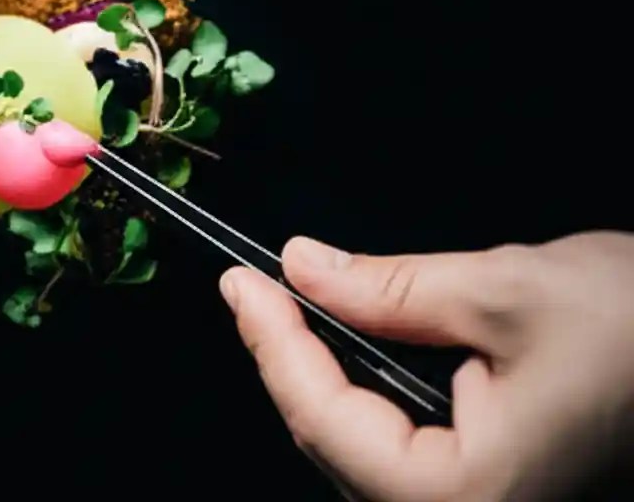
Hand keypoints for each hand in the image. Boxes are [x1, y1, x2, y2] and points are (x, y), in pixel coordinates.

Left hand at [219, 231, 633, 501]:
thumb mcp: (508, 291)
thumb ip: (389, 288)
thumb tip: (304, 268)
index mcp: (467, 496)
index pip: (321, 418)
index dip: (270, 343)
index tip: (237, 283)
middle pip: (335, 444)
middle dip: (289, 363)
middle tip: (252, 292)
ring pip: (366, 452)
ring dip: (324, 382)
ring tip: (288, 315)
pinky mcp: (506, 488)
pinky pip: (409, 453)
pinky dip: (371, 399)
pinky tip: (357, 352)